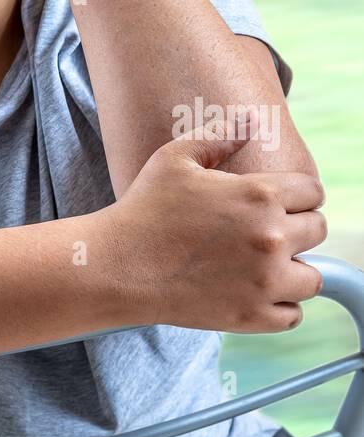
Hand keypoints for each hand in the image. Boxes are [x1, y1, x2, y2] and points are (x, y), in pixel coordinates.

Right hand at [104, 111, 326, 333]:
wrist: (119, 264)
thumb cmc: (144, 206)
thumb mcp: (177, 157)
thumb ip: (221, 136)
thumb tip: (251, 120)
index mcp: (258, 194)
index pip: (314, 192)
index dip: (298, 194)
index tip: (280, 201)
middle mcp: (271, 237)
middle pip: (317, 231)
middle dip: (296, 227)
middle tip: (263, 231)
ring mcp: (265, 281)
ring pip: (313, 277)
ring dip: (294, 269)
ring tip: (263, 263)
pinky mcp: (253, 317)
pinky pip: (293, 315)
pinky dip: (280, 305)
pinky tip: (255, 290)